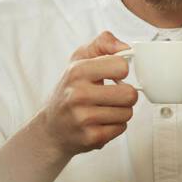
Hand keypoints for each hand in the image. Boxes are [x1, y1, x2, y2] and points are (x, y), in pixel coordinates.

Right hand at [39, 31, 136, 161]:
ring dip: (121, 111)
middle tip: (113, 96)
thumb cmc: (70, 90)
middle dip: (126, 95)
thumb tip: (125, 47)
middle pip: (129, 94)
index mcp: (77, 71)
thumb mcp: (80, 60)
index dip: (121, 71)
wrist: (51, 128)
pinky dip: (115, 126)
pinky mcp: (91, 137)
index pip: (121, 66)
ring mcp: (83, 118)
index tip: (113, 76)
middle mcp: (78, 94)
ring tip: (105, 109)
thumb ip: (103, 44)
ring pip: (127, 113)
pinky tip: (101, 122)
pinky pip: (121, 128)